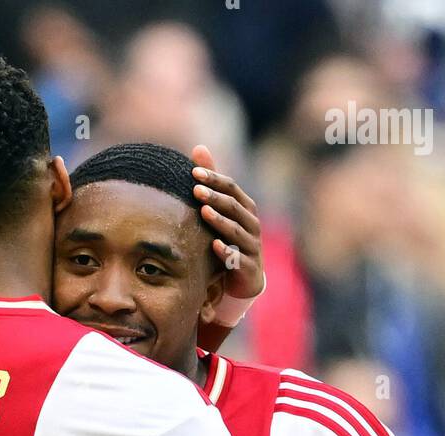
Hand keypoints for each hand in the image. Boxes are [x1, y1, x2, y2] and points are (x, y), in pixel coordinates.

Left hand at [190, 144, 263, 302]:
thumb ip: (212, 182)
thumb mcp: (222, 210)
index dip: (214, 178)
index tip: (193, 172)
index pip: (231, 187)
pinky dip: (227, 252)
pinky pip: (238, 259)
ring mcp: (252, 246)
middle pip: (233, 206)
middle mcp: (252, 224)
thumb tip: (198, 147)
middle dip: (215, 197)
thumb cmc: (229, 239)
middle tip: (195, 189)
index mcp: (245, 207)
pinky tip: (214, 245)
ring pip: (236, 231)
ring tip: (203, 212)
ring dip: (220, 221)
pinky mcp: (249, 268)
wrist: (244, 278)